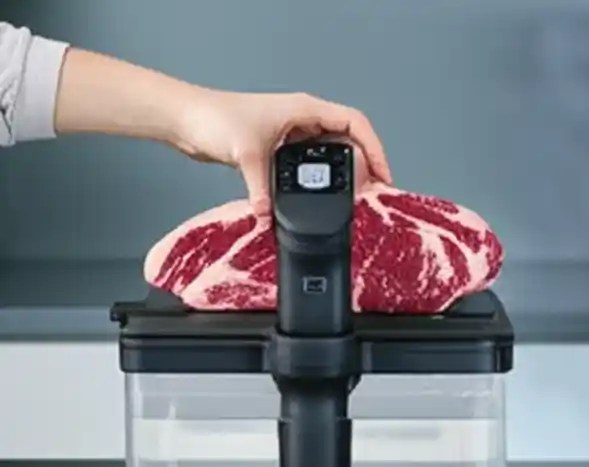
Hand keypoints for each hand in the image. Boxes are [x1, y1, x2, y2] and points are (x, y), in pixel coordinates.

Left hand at [173, 90, 393, 213]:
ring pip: (332, 152)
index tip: (382, 176)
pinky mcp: (280, 148)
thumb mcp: (245, 153)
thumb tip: (270, 214)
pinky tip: (321, 195)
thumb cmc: (214, 117)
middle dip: (364, 166)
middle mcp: (304, 119)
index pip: (355, 123)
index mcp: (305, 109)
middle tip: (369, 194)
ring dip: (344, 173)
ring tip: (353, 198)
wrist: (185, 117)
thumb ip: (261, 186)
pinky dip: (321, 178)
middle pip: (349, 140)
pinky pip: (311, 163)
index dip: (375, 149)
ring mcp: (293, 133)